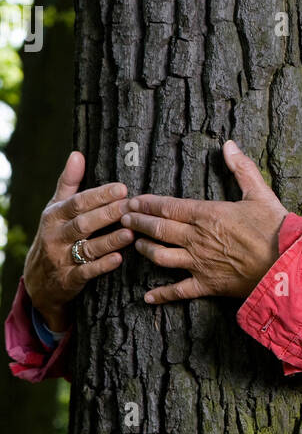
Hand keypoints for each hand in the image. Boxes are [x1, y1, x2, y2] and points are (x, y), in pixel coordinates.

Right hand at [22, 152, 134, 330]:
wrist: (39, 279)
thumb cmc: (54, 235)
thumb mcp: (56, 209)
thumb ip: (68, 183)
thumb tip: (77, 154)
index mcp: (54, 216)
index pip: (77, 203)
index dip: (100, 195)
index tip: (122, 188)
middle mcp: (56, 236)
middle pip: (82, 224)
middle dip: (107, 214)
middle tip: (130, 206)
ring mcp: (61, 259)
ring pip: (86, 248)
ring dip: (109, 240)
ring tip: (130, 232)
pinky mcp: (69, 280)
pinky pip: (86, 272)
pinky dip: (102, 266)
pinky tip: (119, 259)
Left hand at [121, 141, 288, 304]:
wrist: (285, 264)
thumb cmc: (275, 228)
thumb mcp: (260, 193)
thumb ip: (241, 168)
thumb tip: (228, 145)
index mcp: (207, 214)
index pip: (168, 207)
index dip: (147, 204)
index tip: (132, 201)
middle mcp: (196, 238)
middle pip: (158, 229)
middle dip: (138, 223)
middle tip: (122, 218)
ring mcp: (199, 263)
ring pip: (161, 256)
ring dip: (145, 250)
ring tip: (135, 245)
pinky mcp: (206, 284)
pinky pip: (178, 291)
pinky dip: (162, 294)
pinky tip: (148, 297)